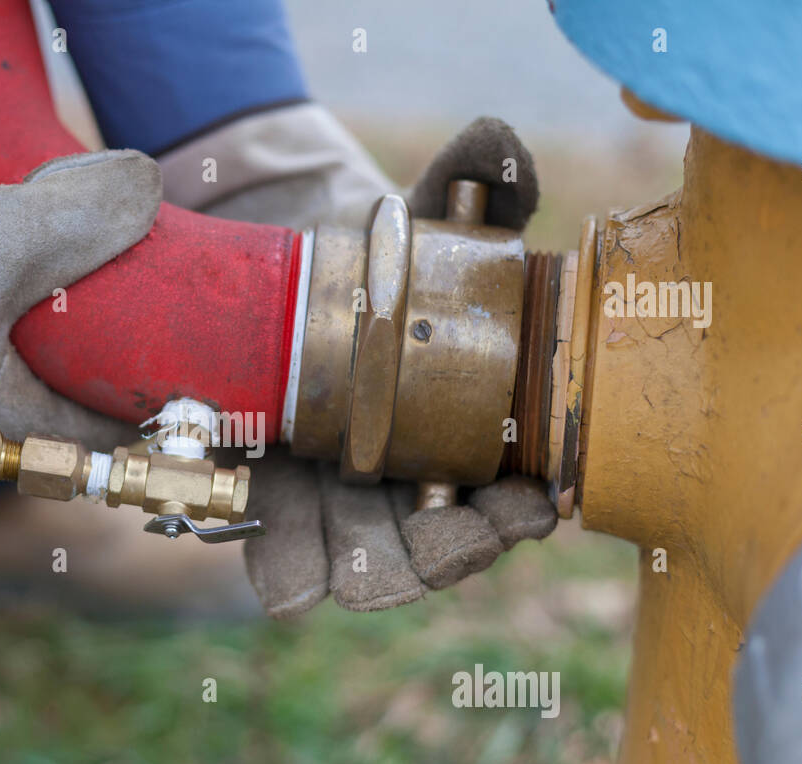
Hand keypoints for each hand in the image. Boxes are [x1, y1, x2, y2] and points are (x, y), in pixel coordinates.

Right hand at [0, 39, 160, 449]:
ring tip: (87, 283)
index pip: (94, 438)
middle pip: (58, 398)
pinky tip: (12, 250)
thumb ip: (81, 217)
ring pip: (15, 355)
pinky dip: (4, 290)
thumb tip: (146, 188)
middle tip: (141, 325)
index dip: (145, 416)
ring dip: (49, 324)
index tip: (181, 391)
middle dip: (98, 366)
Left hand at [176, 111, 556, 615]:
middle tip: (450, 548)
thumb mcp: (424, 216)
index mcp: (460, 439)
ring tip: (359, 576)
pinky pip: (279, 554)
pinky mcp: (269, 496)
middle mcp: (401, 483)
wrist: (280, 267)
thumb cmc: (378, 255)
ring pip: (358, 567)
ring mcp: (335, 498)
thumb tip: (499, 144)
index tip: (533, 504)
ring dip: (365, 575)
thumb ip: (475, 180)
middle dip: (443, 560)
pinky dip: (289, 570)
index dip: (518, 513)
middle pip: (430, 553)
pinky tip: (294, 582)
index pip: (502, 502)